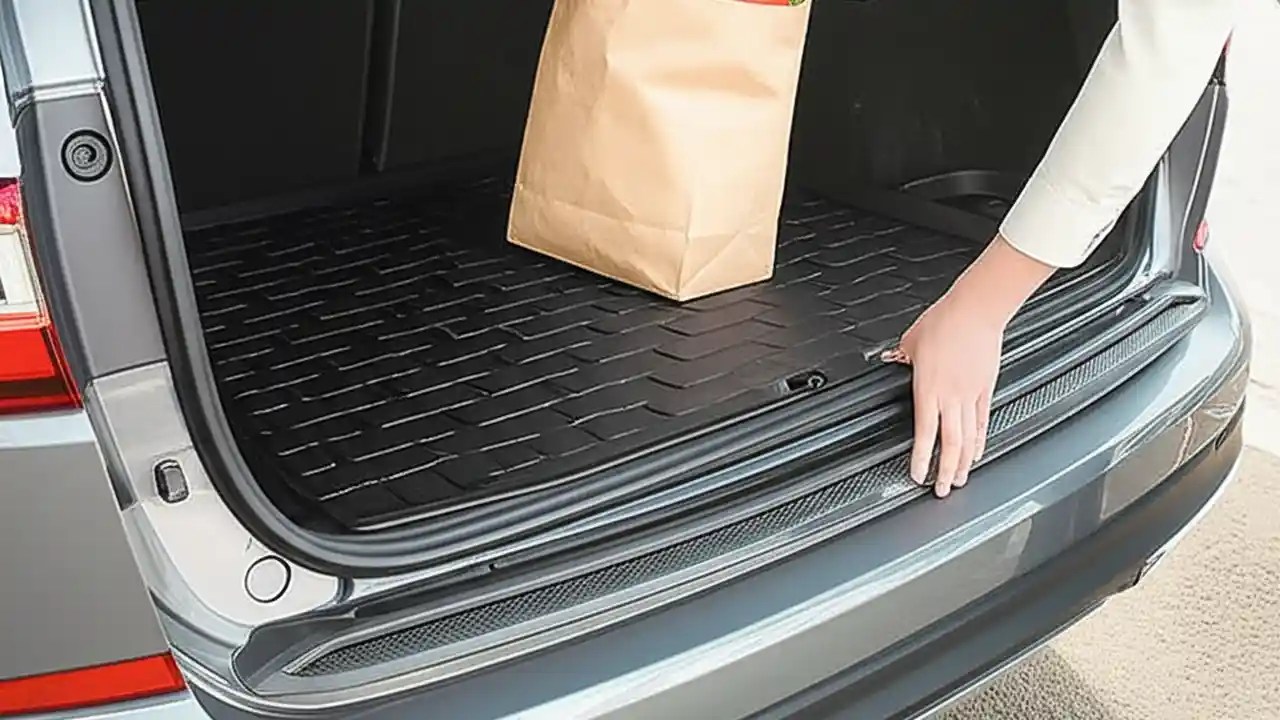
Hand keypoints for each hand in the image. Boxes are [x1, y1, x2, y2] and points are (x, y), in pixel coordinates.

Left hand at [888, 294, 1003, 496]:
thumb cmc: (943, 321)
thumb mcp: (910, 340)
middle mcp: (951, 396)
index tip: (918, 475)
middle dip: (945, 471)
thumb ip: (901, 356)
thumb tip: (893, 360)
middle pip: (950, 444)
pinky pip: (982, 421)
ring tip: (959, 480)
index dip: (922, 458)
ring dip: (964, 463)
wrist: (976, 309)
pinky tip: (977, 454)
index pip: (924, 432)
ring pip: (968, 438)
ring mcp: (971, 394)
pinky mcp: (986, 388)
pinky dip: (980, 441)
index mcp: (928, 388)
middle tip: (941, 489)